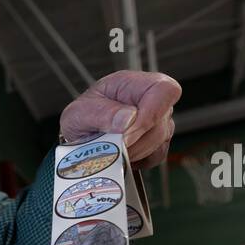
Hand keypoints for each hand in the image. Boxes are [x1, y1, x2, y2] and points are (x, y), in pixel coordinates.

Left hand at [60, 70, 181, 169]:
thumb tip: (128, 119)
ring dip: (133, 152)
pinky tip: (120, 155)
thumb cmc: (82, 117)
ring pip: (159, 142)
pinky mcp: (159, 142)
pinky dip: (138, 160)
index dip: (151, 115)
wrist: (81, 135)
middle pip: (161, 124)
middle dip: (134, 141)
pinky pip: (156, 156)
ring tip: (111, 150)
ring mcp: (159, 121)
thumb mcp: (79, 112)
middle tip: (110, 147)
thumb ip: (102, 114)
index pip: (165, 90)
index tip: (126, 135)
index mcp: (135, 84)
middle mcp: (152, 100)